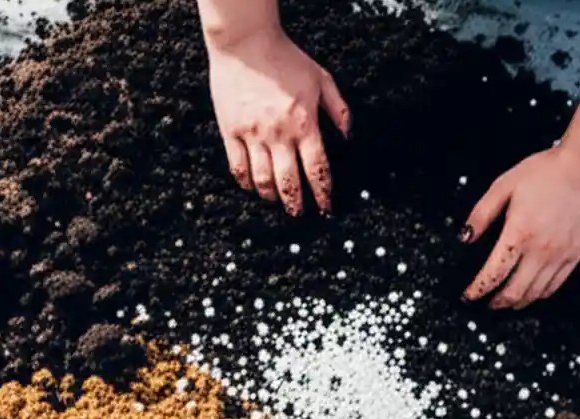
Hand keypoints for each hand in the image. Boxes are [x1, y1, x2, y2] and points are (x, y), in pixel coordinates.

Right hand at [207, 29, 350, 214]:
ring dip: (272, 197)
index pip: (317, 169)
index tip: (326, 206)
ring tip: (277, 202)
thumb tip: (349, 136)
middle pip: (289, 182)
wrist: (246, 43)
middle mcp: (279, 134)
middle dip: (297, 203)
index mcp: (304, 124)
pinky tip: (252, 187)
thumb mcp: (321, 78)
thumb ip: (338, 109)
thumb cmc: (285, 58)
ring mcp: (252, 134)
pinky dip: (246, 182)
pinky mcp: (230, 131)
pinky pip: (237, 166)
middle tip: (300, 214)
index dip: (323, 192)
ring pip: (262, 179)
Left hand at [460, 145, 579, 308]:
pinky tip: (533, 292)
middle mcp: (540, 250)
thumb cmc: (548, 172)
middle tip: (487, 303)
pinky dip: (541, 294)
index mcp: (518, 234)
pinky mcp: (576, 254)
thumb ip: (482, 213)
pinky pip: (556, 284)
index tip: (469, 295)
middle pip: (514, 291)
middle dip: (497, 302)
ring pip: (535, 292)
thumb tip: (466, 237)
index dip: (477, 290)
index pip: (493, 274)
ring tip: (507, 302)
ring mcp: (560, 255)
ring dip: (518, 302)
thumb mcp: (504, 185)